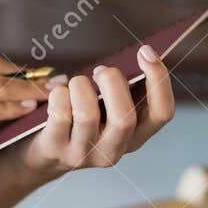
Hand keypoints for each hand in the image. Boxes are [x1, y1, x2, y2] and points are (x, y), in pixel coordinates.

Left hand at [17, 45, 174, 179]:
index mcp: (136, 136)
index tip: (145, 51)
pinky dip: (58, 93)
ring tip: (76, 83)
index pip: (162, 113)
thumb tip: (140, 54)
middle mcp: (114, 149)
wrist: (45, 155)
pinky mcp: (56, 148)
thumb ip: (126, 89)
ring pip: (87, 114)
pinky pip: (59, 113)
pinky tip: (57, 93)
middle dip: (112, 82)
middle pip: (124, 117)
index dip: (158, 79)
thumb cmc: (82, 120)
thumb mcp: (110, 109)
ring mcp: (84, 152)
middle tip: (100, 71)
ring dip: (80, 85)